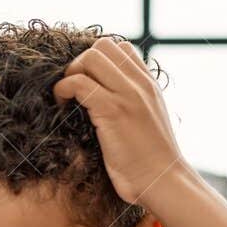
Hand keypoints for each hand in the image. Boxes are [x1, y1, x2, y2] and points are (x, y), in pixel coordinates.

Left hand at [52, 36, 197, 214]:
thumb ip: (134, 106)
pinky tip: (62, 106)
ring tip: (67, 98)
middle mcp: (140, 84)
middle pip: (104, 45)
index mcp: (149, 85)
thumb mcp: (148, 123)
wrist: (163, 182)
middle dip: (81, 62)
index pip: (122, 47)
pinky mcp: (113, 111)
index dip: (98, 60)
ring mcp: (128, 95)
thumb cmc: (151, 162)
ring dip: (71, 73)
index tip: (87, 83)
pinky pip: (79, 84)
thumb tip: (107, 103)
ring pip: (91, 57)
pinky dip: (63, 89)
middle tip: (73, 90)